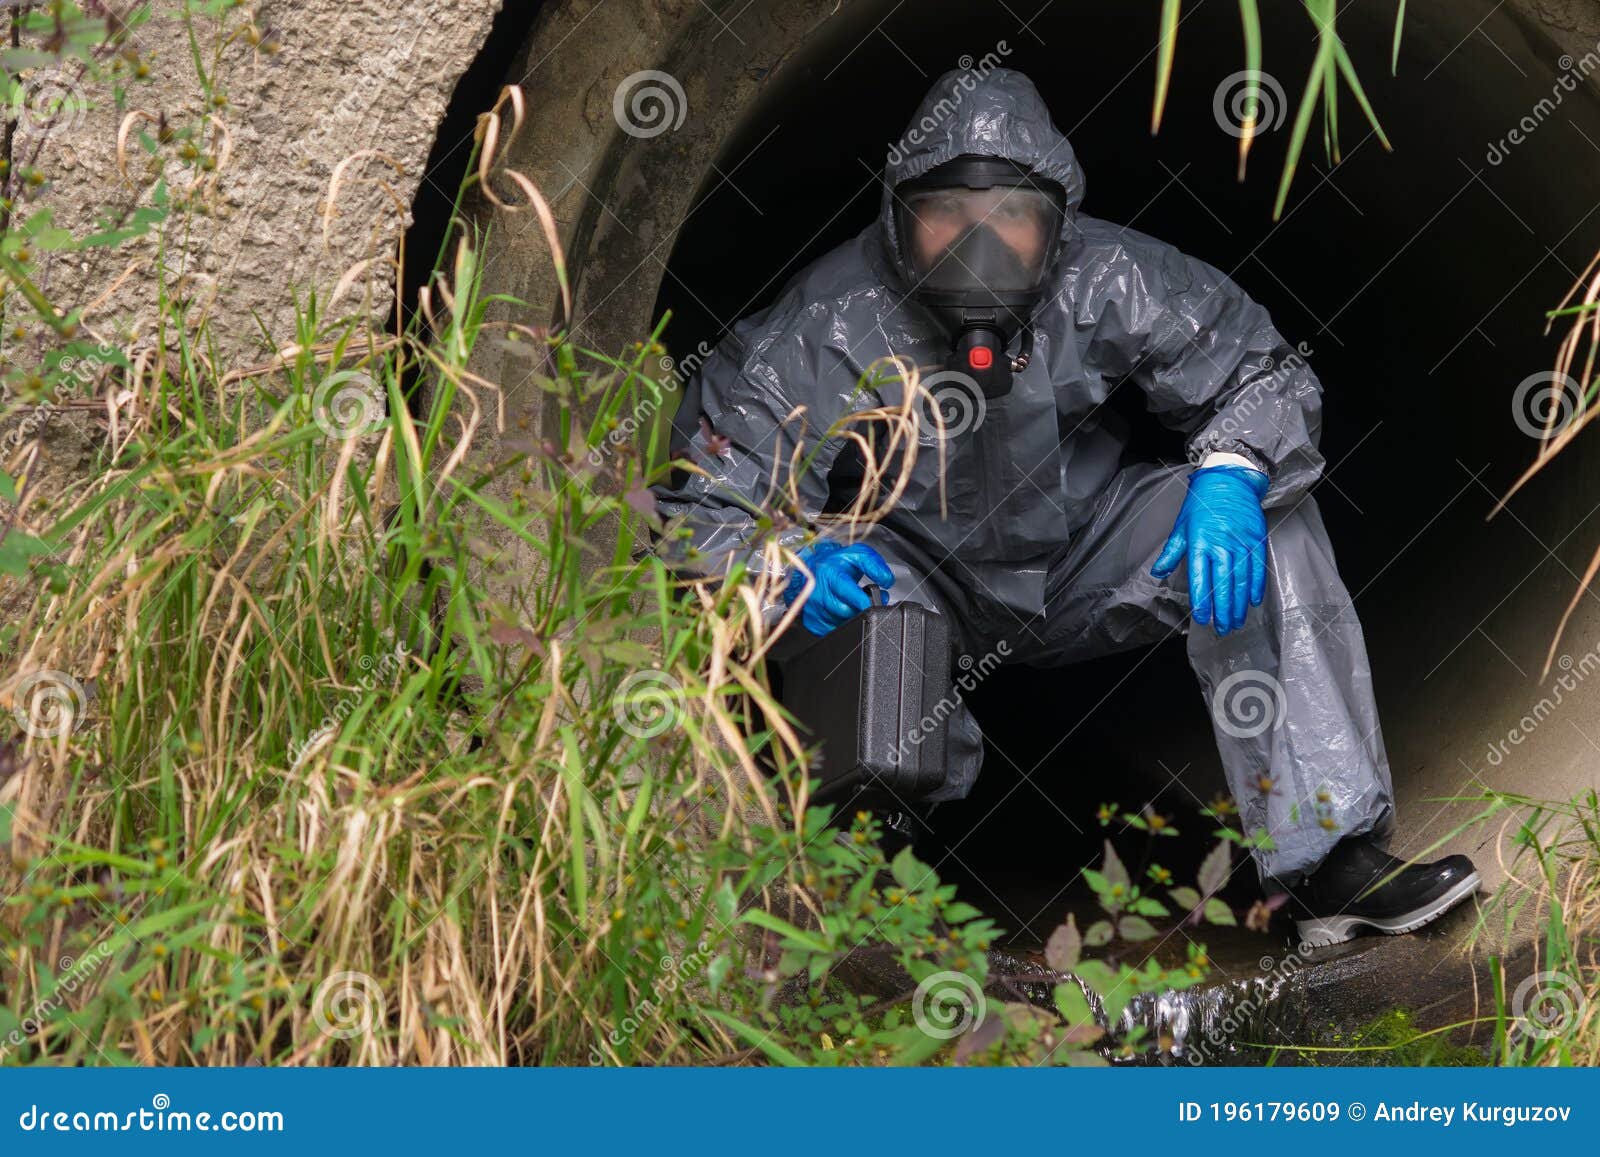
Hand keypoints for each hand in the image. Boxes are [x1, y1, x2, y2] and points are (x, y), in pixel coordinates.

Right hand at [783, 541, 894, 635]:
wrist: (807, 570)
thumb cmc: (832, 563)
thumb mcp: (855, 555)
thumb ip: (874, 564)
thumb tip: (887, 580)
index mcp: (829, 574)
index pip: (847, 592)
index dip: (862, 601)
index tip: (871, 603)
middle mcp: (819, 593)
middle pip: (847, 612)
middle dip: (861, 608)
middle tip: (865, 600)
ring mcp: (814, 610)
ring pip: (842, 623)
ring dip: (853, 616)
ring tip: (853, 603)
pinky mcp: (813, 623)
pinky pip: (834, 630)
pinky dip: (841, 622)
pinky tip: (841, 610)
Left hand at [1151, 465, 1269, 635]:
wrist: (1229, 480)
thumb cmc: (1201, 504)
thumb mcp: (1181, 526)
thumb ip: (1171, 552)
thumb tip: (1157, 573)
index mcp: (1200, 542)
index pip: (1200, 578)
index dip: (1202, 600)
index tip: (1202, 618)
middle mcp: (1221, 544)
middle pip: (1223, 583)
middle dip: (1223, 609)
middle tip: (1222, 628)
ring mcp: (1241, 543)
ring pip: (1241, 579)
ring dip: (1239, 604)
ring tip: (1236, 621)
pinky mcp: (1256, 539)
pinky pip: (1257, 568)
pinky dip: (1256, 586)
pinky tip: (1252, 602)